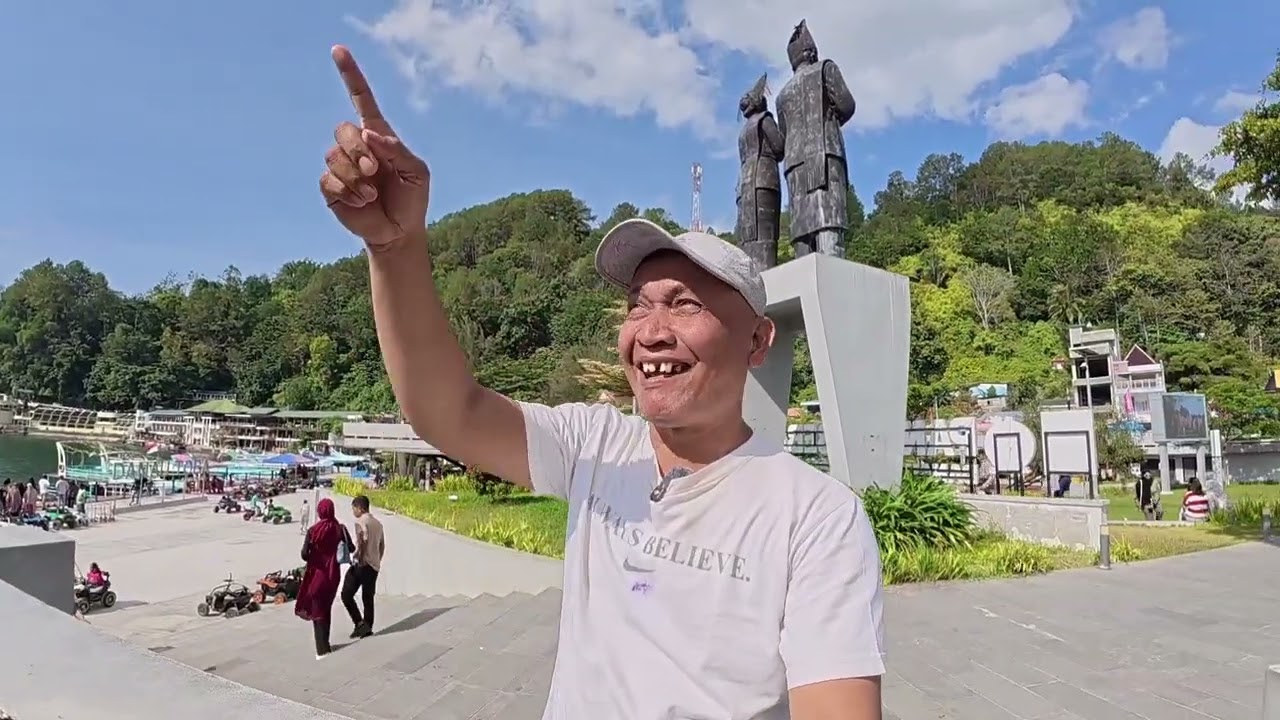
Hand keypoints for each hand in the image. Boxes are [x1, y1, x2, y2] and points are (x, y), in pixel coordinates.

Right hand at [320, 45, 430, 248]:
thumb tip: (370, 134)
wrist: (399, 232)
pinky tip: (361, 202)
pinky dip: (348, 192)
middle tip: (374, 172)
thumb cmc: (412, 200)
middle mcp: (357, 147)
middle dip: (360, 151)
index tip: (338, 50)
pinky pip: (329, 179)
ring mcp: (342, 166)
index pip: (361, 100)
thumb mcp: (417, 172)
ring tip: (371, 193)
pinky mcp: (331, 187)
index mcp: (378, 137)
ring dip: (355, 176)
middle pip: (344, 130)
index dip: (351, 75)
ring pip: (335, 156)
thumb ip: (398, 150)